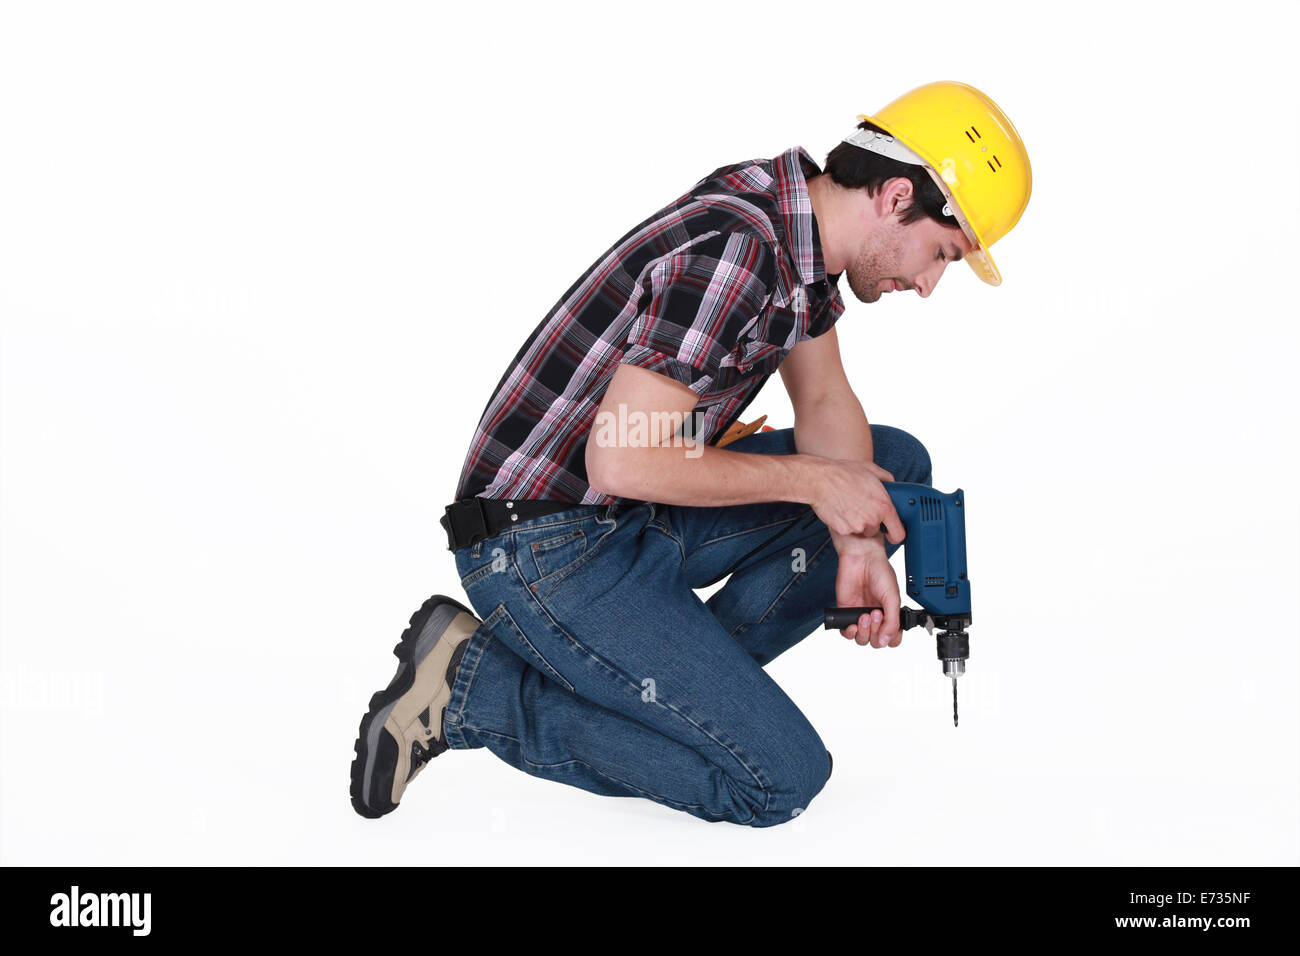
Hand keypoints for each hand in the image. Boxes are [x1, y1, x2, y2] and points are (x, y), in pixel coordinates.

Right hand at [812, 459, 904, 542]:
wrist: (819, 480)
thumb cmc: (843, 473)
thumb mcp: (870, 469)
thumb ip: (886, 478)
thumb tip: (891, 483)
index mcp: (884, 505)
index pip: (898, 532)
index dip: (895, 534)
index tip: (891, 533)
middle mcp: (873, 518)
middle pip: (876, 530)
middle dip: (870, 523)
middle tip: (860, 508)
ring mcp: (858, 526)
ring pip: (861, 531)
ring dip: (857, 523)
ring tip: (848, 506)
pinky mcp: (844, 530)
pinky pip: (847, 531)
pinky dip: (844, 524)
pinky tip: (840, 510)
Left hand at [830, 531, 901, 648]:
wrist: (861, 558)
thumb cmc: (879, 572)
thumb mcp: (892, 597)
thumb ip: (892, 621)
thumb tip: (886, 640)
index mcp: (890, 614)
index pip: (892, 638)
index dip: (890, 638)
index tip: (888, 629)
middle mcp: (876, 617)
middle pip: (875, 641)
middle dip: (876, 632)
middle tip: (875, 613)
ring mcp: (860, 615)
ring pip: (862, 639)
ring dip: (864, 632)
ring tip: (865, 615)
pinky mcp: (845, 612)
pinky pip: (846, 633)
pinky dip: (849, 633)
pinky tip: (853, 625)